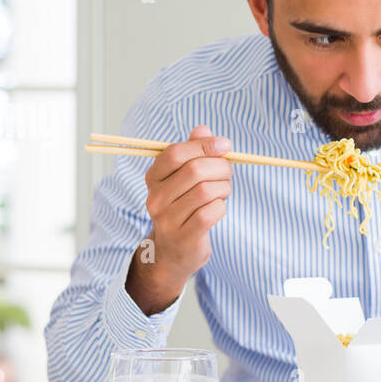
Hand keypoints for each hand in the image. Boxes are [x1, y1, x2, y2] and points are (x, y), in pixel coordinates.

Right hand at [126, 125, 231, 313]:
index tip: (225, 145)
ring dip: (223, 188)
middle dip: (220, 167)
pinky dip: (222, 206)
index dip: (203, 146)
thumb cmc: (183, 208)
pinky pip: (211, 212)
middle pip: (195, 170)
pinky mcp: (184, 236)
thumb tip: (203, 128)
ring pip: (206, 191)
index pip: (175, 153)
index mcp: (153, 178)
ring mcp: (167, 219)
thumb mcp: (183, 179)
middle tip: (227, 173)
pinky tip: (218, 208)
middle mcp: (155, 198)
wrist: (173, 252)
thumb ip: (192, 152)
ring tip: (222, 192)